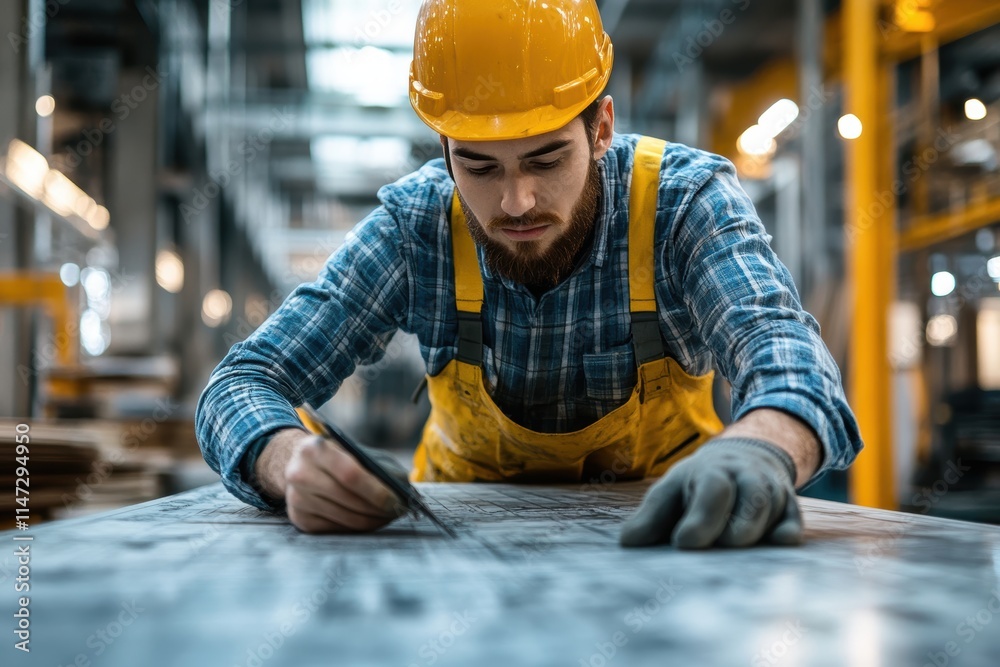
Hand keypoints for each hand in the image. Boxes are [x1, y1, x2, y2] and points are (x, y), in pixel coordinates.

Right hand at [256, 428, 408, 533]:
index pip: (351, 475)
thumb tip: (403, 489)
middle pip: (349, 499)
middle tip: (398, 511)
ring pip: (345, 518)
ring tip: (388, 516)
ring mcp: (297, 499)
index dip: (377, 491)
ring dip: (372, 521)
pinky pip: (336, 529)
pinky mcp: (299, 519)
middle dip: (378, 509)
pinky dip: (357, 528)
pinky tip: (369, 520)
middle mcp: (300, 473)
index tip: (396, 501)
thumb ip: (377, 464)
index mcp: (315, 449)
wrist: (300, 465)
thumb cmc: (336, 456)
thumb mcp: (353, 449)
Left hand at [619, 438, 802, 548]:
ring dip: (756, 529)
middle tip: (719, 546)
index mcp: (710, 472)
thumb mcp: (672, 492)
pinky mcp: (789, 507)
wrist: (744, 458)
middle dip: (735, 523)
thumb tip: (627, 542)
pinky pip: (793, 518)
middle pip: (749, 496)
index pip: (711, 489)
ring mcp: (769, 489)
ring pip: (771, 506)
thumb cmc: (697, 485)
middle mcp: (743, 476)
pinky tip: (780, 542)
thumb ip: (651, 517)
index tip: (683, 543)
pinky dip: (788, 530)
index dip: (700, 517)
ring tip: (738, 552)